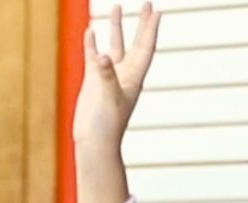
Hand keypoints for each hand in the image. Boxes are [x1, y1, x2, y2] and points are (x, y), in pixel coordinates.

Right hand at [71, 2, 161, 149]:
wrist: (94, 143)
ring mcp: (108, 76)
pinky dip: (92, 43)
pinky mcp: (92, 81)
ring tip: (115, 7)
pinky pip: (93, 56)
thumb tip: (100, 56)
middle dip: (140, 22)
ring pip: (114, 45)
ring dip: (116, 27)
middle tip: (145, 2)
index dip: (151, 29)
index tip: (156, 11)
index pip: (145, 47)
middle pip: (135, 41)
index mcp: (134, 77)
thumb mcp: (108, 98)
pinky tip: (90, 31)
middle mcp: (124, 73)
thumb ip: (105, 75)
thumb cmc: (106, 126)